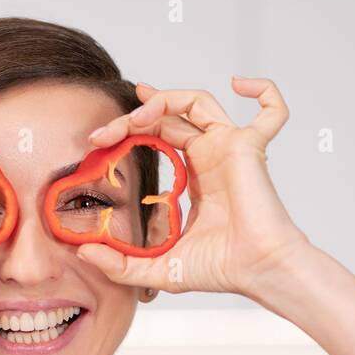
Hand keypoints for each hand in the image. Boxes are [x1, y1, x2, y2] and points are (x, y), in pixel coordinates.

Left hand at [76, 77, 312, 301]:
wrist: (255, 272)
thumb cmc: (220, 270)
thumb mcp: (156, 269)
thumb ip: (119, 265)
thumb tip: (83, 253)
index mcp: (193, 177)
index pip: (157, 136)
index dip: (129, 130)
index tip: (101, 140)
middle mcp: (211, 157)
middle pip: (168, 116)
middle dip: (132, 117)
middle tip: (104, 134)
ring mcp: (230, 148)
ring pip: (197, 102)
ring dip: (164, 99)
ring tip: (137, 115)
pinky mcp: (249, 146)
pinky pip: (270, 111)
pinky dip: (263, 91)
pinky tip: (240, 83)